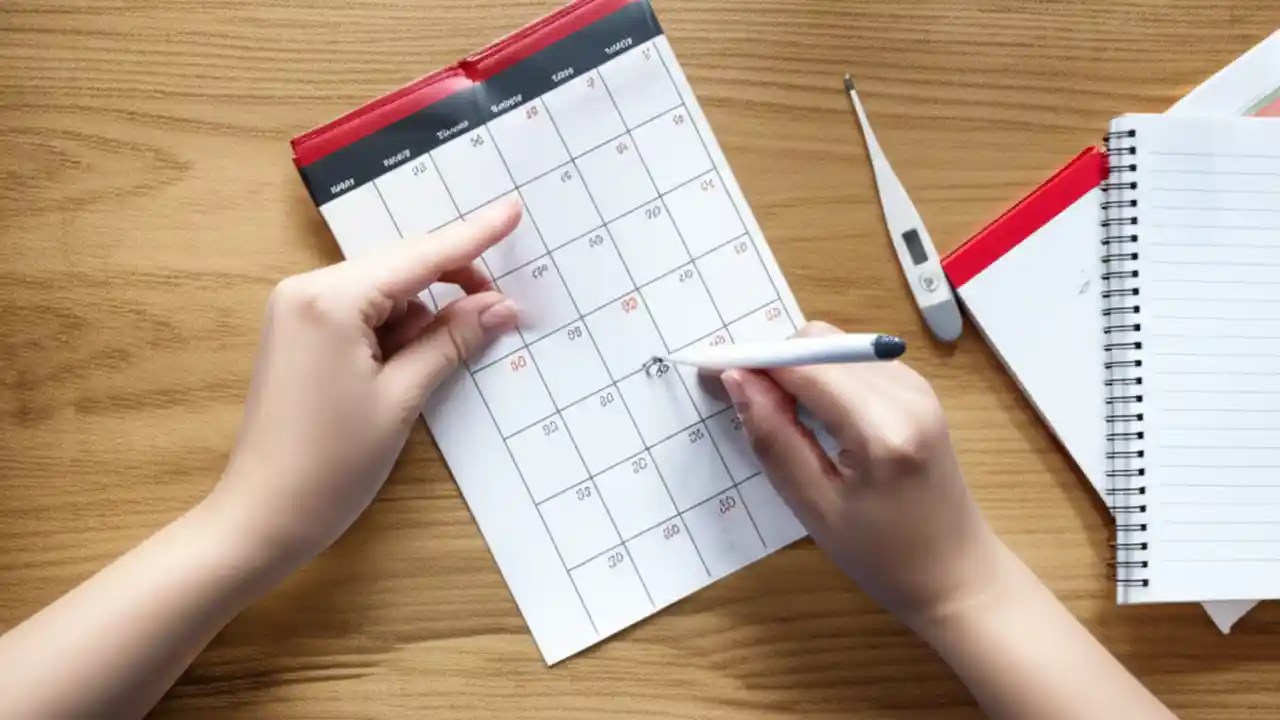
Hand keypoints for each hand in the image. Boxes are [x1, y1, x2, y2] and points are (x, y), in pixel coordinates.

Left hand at [209, 199, 521, 567]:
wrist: (262, 517)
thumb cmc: (329, 465)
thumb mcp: (402, 398)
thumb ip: (452, 341)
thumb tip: (501, 305)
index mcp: (330, 299)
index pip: (419, 257)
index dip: (472, 237)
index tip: (512, 211)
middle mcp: (308, 290)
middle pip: (402, 268)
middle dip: (451, 287)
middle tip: (499, 314)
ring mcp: (299, 311)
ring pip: (386, 293)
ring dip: (422, 319)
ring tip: (424, 374)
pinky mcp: (300, 334)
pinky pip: (364, 313)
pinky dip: (396, 332)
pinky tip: (405, 369)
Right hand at [723, 321, 1004, 626]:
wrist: (956, 575)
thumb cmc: (884, 557)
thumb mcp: (815, 507)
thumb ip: (773, 438)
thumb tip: (736, 381)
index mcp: (881, 428)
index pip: (802, 363)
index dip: (750, 361)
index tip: (710, 374)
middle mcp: (906, 393)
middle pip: (819, 341)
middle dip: (775, 365)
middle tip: (750, 410)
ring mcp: (918, 387)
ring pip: (835, 346)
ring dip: (800, 372)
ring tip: (787, 423)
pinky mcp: (919, 391)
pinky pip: (855, 362)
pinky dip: (826, 379)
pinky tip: (820, 421)